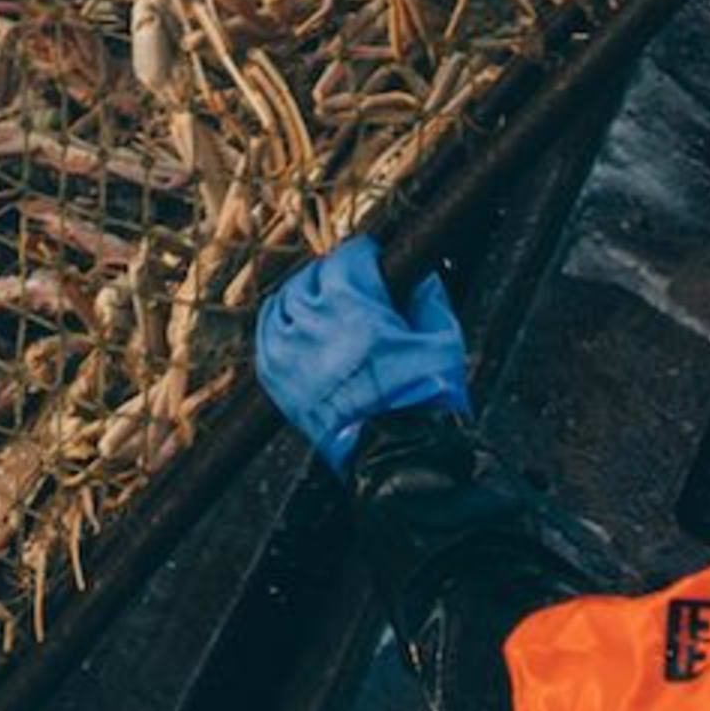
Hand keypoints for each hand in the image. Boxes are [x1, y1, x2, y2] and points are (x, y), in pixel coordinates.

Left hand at [254, 235, 471, 473]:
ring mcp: (288, 350)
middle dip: (337, 274)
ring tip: (328, 303)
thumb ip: (427, 295)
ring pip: (286, 300)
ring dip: (308, 295)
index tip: (374, 259)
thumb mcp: (443, 338)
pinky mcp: (275, 377)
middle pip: (314, 276)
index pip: (349, 257)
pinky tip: (296, 323)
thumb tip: (419, 273)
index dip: (366, 255)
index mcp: (354, 307)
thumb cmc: (424, 398)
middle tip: (355, 285)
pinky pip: (266, 332)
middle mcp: (313, 323)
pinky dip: (281, 321)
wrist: (399, 455)